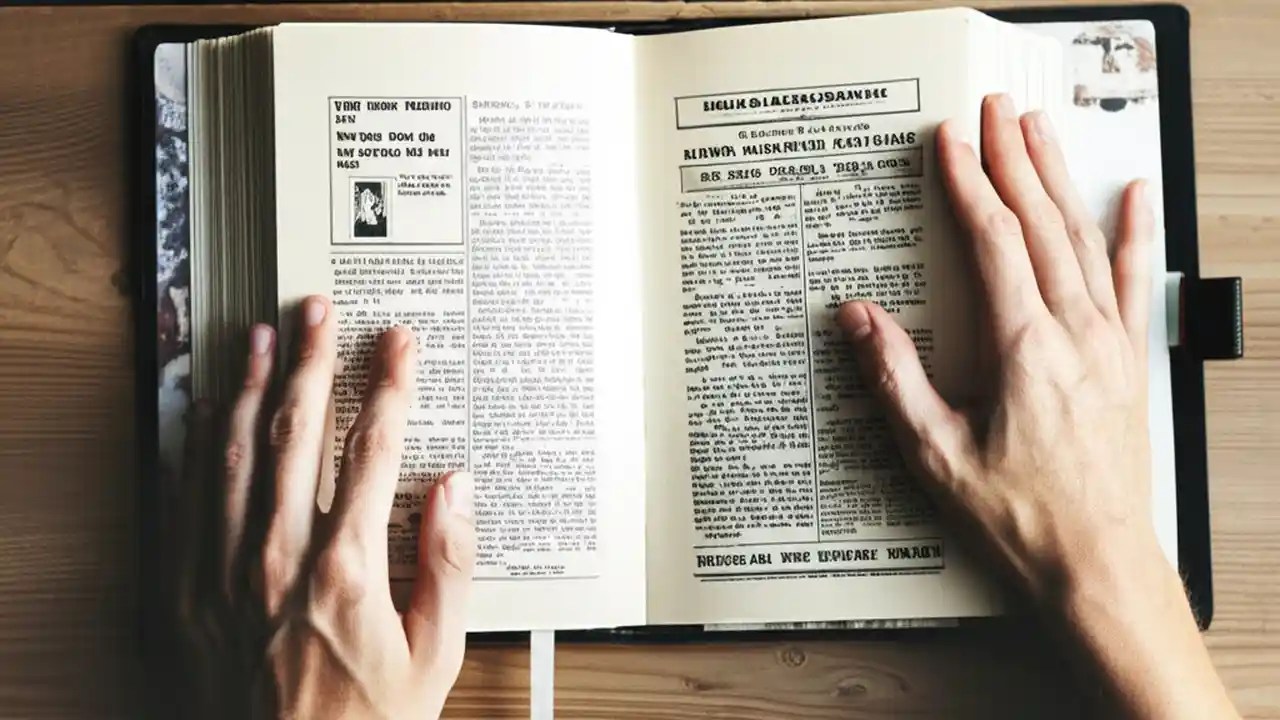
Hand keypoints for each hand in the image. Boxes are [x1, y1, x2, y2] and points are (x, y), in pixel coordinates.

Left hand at [168, 296, 475, 718]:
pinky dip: (198, 448)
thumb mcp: (435, 657)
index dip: (390, 389)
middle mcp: (278, 560)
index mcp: (347, 570)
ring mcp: (224, 575)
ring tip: (263, 338)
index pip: (374, 452)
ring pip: (235, 456)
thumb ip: (449, 566)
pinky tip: (209, 413)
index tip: (399, 347)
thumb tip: (456, 489)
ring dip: (252, 388)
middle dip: (315, 363)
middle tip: (322, 312)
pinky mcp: (186, 595)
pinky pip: (188, 502)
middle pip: (298, 435)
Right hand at [840, 92, 1158, 606]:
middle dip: (1012, 159)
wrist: (1098, 565)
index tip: (950, 142)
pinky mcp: (1127, 361)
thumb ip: (895, 378)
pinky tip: (1133, 195)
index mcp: (1025, 349)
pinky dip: (1131, 232)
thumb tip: (859, 317)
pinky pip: (1131, 280)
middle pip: (1041, 223)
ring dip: (1058, 178)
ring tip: (1038, 131)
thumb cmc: (1021, 518)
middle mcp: (1075, 333)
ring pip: (1083, 238)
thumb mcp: (935, 455)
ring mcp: (1109, 343)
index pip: (993, 242)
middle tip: (993, 111)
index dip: (968, 183)